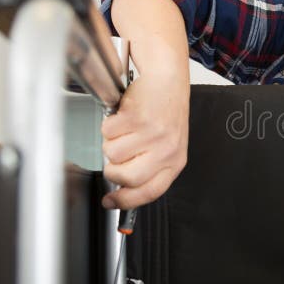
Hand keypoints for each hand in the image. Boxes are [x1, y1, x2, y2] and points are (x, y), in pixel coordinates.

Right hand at [101, 69, 189, 208]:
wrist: (167, 81)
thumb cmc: (166, 113)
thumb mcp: (168, 146)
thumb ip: (150, 169)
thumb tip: (122, 192)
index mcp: (175, 161)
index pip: (150, 192)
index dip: (126, 201)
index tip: (110, 202)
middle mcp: (166, 149)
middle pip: (127, 178)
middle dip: (113, 170)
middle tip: (117, 158)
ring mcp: (152, 133)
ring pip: (112, 154)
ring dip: (111, 142)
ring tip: (126, 130)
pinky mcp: (137, 117)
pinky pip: (108, 131)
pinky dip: (109, 124)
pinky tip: (124, 117)